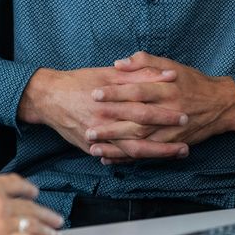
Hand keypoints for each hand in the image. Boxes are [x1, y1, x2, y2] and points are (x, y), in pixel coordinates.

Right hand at [17, 66, 188, 158]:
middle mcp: (107, 121)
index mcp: (113, 101)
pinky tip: (148, 161)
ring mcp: (99, 138)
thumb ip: (140, 73)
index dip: (166, 115)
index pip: (145, 110)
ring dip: (156, 154)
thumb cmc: (80, 81)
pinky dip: (131, 160)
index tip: (185, 117)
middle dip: (166, 141)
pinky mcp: (91, 148)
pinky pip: (115, 157)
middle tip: (186, 144)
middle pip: (142, 134)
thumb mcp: (110, 73)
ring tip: (176, 153)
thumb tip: (169, 74)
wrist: (48, 97)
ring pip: (132, 151)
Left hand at [88, 51, 234, 162]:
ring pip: (141, 140)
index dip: (116, 92)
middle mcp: (168, 110)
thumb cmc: (191, 81)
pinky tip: (110, 159)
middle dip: (111, 124)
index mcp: (166, 88)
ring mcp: (171, 129)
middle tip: (88, 125)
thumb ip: (143, 62)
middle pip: (136, 118)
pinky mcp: (173, 144)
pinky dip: (128, 158)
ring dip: (116, 145)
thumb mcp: (170, 65)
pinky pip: (148, 153)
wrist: (221, 104)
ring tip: (93, 145)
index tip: (94, 94)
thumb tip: (118, 63)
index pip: (137, 90)